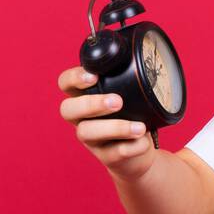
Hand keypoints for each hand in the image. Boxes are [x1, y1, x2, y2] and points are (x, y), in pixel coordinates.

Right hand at [57, 65, 155, 181]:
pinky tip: (144, 141)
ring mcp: (92, 140)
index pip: (65, 84)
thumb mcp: (130, 97)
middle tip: (118, 101)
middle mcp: (81, 119)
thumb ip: (130, 81)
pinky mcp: (106, 158)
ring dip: (115, 127)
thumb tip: (148, 56)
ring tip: (140, 127)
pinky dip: (132, 146)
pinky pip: (114, 153)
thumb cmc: (132, 117)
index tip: (93, 76)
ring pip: (87, 132)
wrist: (139, 154)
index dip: (74, 78)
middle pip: (67, 110)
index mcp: (84, 98)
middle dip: (91, 104)